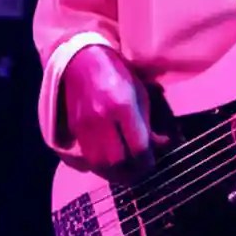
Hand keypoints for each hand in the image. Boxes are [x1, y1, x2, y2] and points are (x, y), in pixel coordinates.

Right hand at [62, 45, 166, 182]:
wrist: (81, 60)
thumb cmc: (117, 74)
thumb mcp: (140, 93)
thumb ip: (149, 122)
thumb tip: (162, 145)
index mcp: (122, 107)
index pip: (138, 148)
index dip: (148, 162)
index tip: (153, 163)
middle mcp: (101, 120)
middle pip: (117, 163)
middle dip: (132, 173)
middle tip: (141, 172)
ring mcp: (84, 127)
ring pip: (100, 165)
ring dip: (115, 174)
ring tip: (127, 173)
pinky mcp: (73, 130)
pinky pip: (86, 159)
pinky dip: (100, 167)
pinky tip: (110, 165)